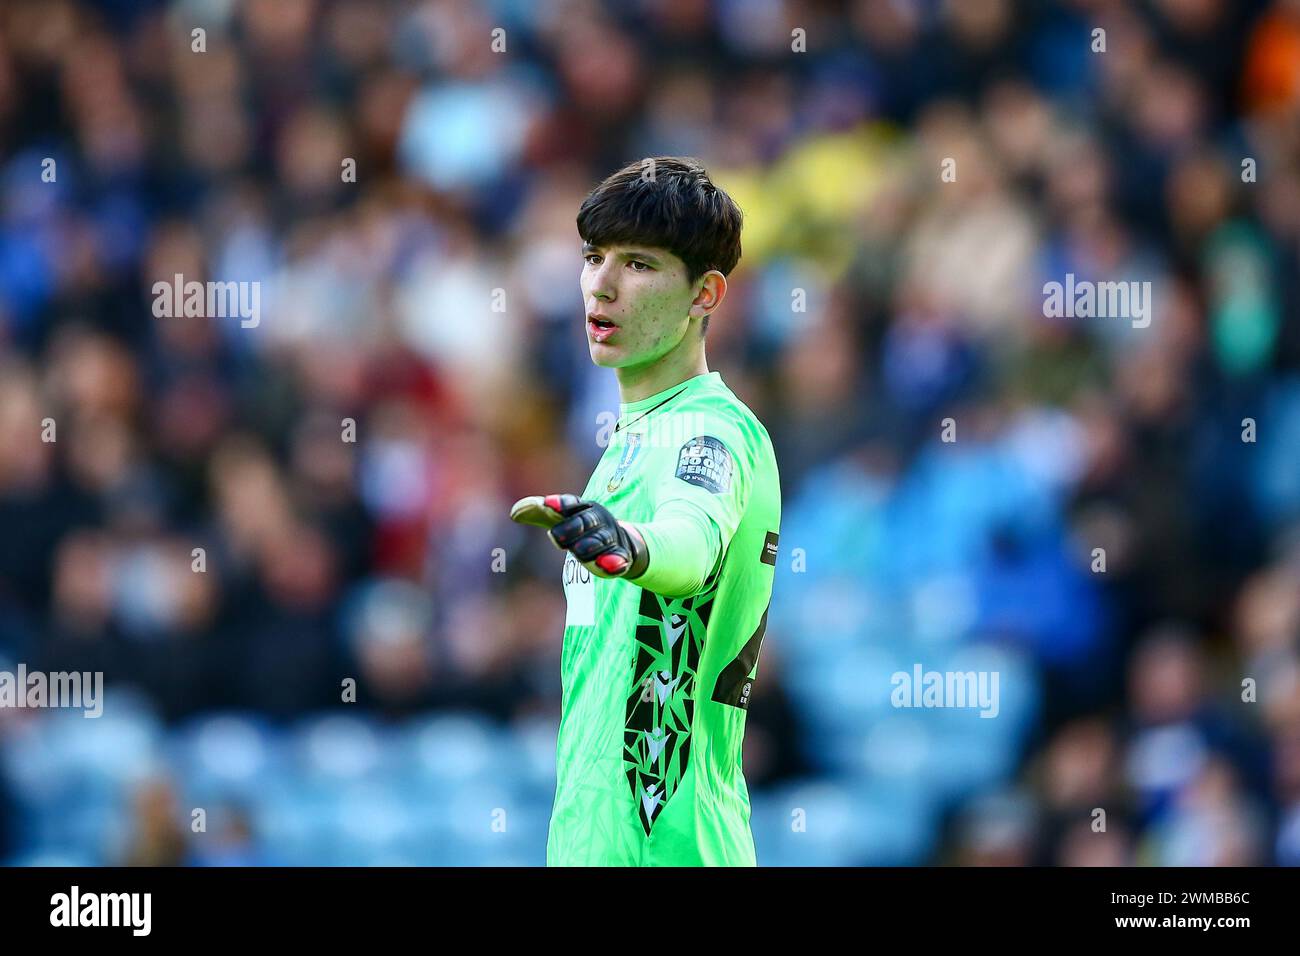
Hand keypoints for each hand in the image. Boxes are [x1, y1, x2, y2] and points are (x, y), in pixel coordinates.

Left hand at [510, 494, 647, 577]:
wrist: (620, 542)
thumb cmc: (583, 528)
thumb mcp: (562, 519)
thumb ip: (539, 513)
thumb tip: (514, 513)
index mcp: (583, 508)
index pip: (572, 504)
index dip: (560, 504)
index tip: (547, 504)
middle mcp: (599, 521)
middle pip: (585, 522)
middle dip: (572, 528)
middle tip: (554, 536)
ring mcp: (611, 538)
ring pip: (601, 541)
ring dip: (592, 545)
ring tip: (579, 552)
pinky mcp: (622, 557)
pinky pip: (620, 559)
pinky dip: (615, 562)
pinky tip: (610, 566)